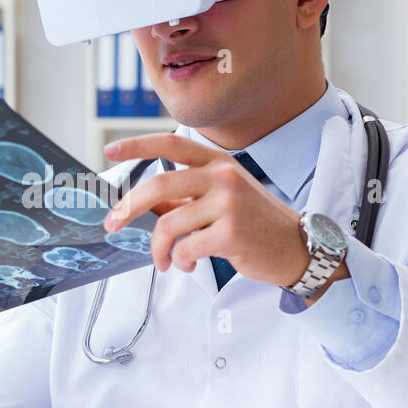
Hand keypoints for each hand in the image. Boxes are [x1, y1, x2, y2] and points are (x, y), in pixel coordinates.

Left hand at [102, 134, 348, 299]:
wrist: (297, 247)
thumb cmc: (255, 224)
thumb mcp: (221, 199)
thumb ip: (185, 197)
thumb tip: (144, 204)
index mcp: (218, 163)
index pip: (171, 143)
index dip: (137, 144)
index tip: (109, 149)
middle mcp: (223, 177)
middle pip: (159, 183)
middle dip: (129, 207)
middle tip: (113, 224)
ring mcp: (229, 203)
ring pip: (169, 223)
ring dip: (158, 248)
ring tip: (164, 261)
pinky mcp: (231, 232)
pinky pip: (186, 247)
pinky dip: (179, 261)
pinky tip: (188, 264)